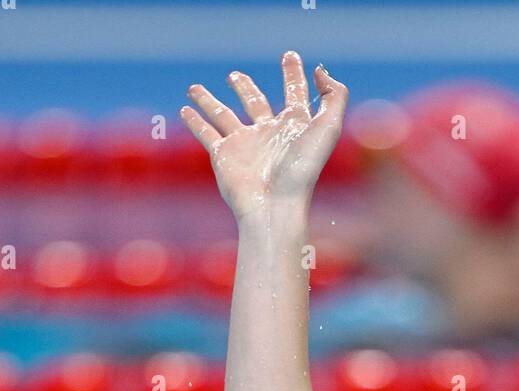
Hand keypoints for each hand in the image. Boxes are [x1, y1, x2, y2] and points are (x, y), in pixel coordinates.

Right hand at [180, 52, 348, 219]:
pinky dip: (195, 121)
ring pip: (223, 115)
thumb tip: (320, 72)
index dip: (294, 74)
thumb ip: (334, 97)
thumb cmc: (302, 170)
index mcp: (294, 127)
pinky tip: (185, 110)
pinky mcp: (224, 154)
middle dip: (245, 88)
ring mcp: (244, 144)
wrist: (275, 205)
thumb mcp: (328, 128)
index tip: (291, 56)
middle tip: (234, 75)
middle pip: (255, 103)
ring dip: (208, 101)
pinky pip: (206, 133)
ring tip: (194, 88)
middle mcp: (268, 133)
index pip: (294, 93)